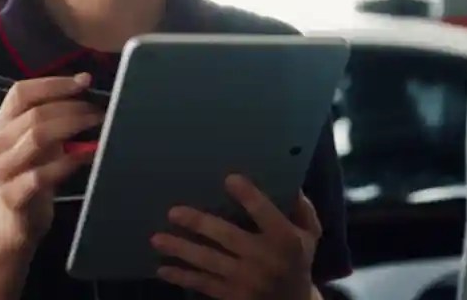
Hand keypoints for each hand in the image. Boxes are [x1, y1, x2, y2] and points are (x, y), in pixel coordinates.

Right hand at [0, 73, 103, 247]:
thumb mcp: (36, 141)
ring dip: (73, 127)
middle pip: (35, 114)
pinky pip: (44, 173)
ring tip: (98, 126)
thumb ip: (51, 116)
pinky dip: (71, 160)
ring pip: (38, 138)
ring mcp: (0, 170)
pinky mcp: (13, 195)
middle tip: (99, 110)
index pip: (21, 93)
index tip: (84, 81)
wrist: (14, 222)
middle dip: (72, 108)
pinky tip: (90, 154)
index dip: (53, 84)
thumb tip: (84, 87)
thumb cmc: (32, 173)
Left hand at [151, 175, 320, 299]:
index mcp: (285, 239)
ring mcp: (246, 280)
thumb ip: (302, 209)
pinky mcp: (232, 296)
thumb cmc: (298, 261)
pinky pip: (203, 285)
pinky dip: (182, 277)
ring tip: (156, 239)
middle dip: (200, 224)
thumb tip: (290, 182)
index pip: (266, 214)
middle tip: (173, 212)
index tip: (229, 178)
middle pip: (228, 238)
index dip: (249, 197)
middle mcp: (264, 259)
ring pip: (209, 262)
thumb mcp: (310, 235)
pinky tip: (162, 268)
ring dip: (181, 250)